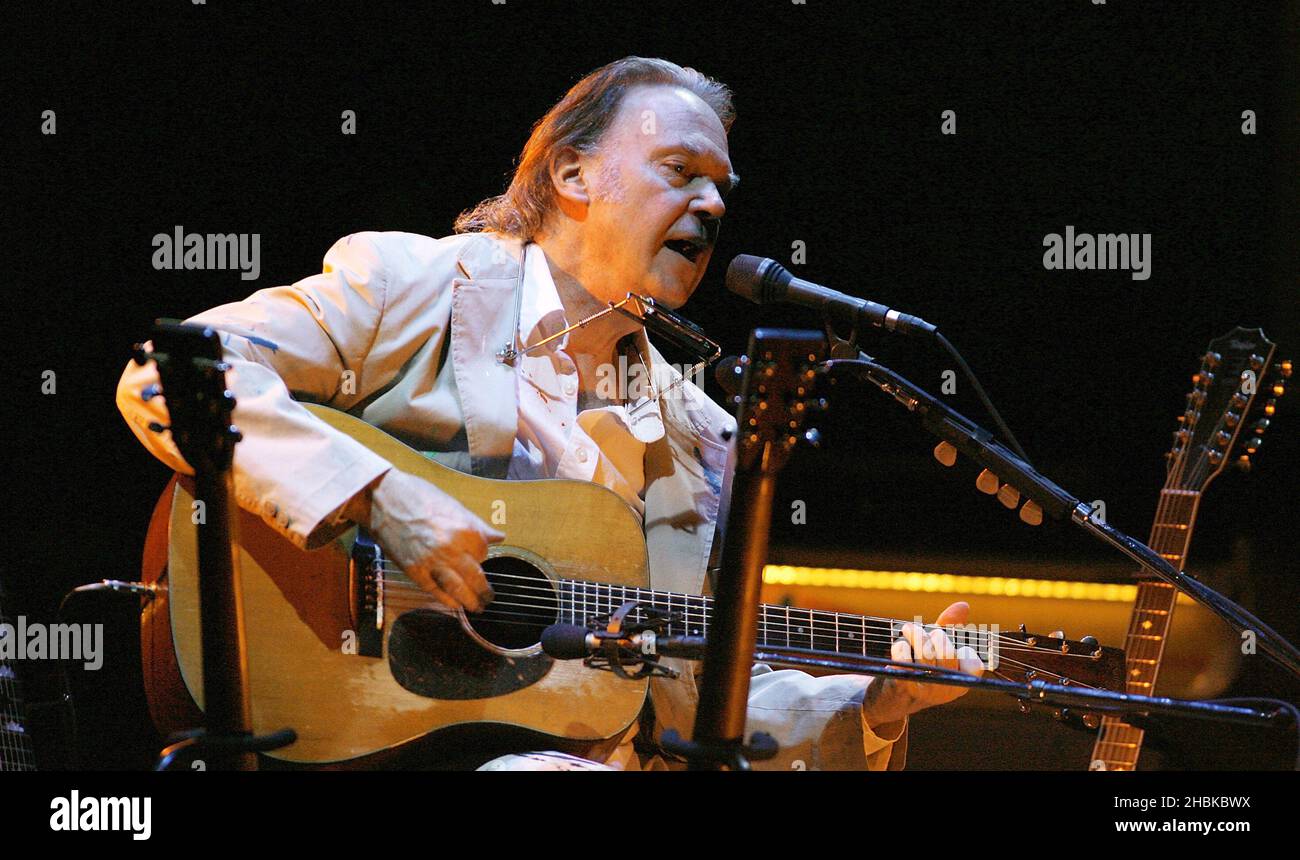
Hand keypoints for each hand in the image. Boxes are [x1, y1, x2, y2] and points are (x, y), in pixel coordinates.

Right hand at [362, 469, 504, 612]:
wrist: (383, 498)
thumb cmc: (419, 496)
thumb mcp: (454, 506)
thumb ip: (478, 525)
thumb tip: (498, 536)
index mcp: (465, 530)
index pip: (484, 552)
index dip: (482, 555)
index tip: (479, 558)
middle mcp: (452, 548)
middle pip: (476, 577)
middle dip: (484, 591)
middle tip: (488, 598)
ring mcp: (432, 561)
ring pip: (458, 589)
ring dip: (470, 601)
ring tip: (476, 607)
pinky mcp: (414, 570)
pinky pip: (435, 590)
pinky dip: (447, 600)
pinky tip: (454, 604)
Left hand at [861, 601, 984, 728]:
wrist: (892, 698)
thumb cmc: (921, 666)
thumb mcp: (938, 647)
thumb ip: (951, 627)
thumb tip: (963, 605)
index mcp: (961, 680)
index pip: (974, 665)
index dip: (965, 650)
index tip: (954, 644)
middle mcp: (947, 688)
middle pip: (947, 654)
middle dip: (936, 636)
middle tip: (927, 631)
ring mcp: (926, 690)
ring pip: (925, 655)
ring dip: (916, 635)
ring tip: (908, 629)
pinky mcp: (904, 687)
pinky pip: (904, 661)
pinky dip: (901, 647)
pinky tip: (900, 645)